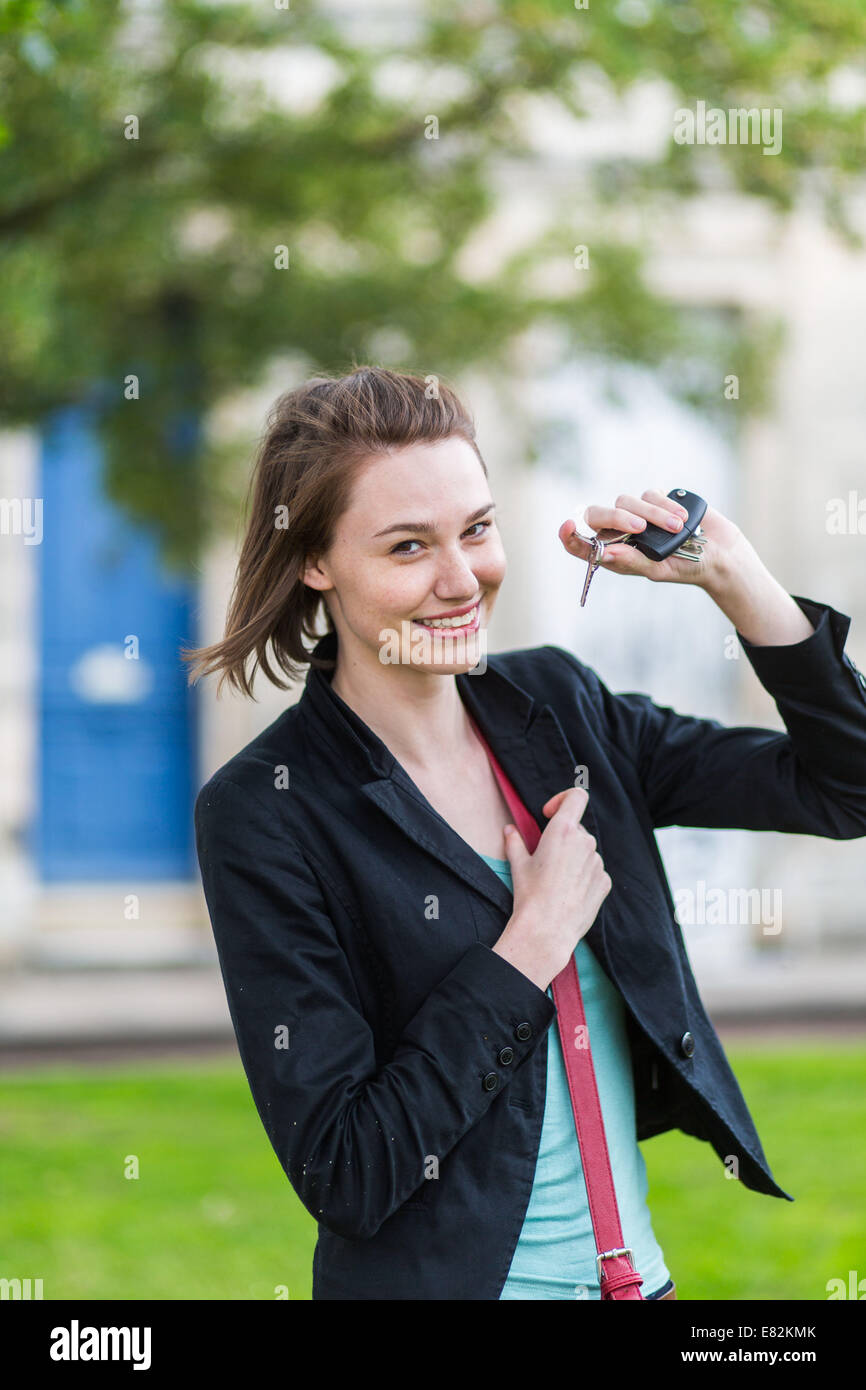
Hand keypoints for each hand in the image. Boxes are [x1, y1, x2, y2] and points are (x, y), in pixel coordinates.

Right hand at [492, 788, 610, 991]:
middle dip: (563, 837)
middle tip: (545, 858)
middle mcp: (585, 842)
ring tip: (556, 880)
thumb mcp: (518, 864)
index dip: (563, 799)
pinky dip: (584, 875)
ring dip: (574, 857)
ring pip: (586, 851)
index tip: (549, 814)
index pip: (576, 796)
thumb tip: (510, 830)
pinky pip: (594, 871)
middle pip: (577, 828)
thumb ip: (514, 841)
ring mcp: (597, 862)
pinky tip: (568, 892)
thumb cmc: (529, 894)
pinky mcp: (605, 881)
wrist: (547, 929)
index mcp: (563, 830)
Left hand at [558, 488, 748, 588]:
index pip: (581, 544)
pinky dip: (666, 505)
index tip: (567, 526)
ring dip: (652, 515)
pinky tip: (683, 519)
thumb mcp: (659, 570)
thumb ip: (632, 562)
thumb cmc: (686, 567)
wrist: (719, 554)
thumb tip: (606, 553)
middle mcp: (620, 531)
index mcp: (615, 553)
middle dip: (616, 517)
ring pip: (626, 501)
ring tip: (677, 529)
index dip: (570, 536)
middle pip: (598, 513)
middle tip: (639, 528)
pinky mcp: (656, 498)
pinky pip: (650, 493)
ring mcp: (637, 513)